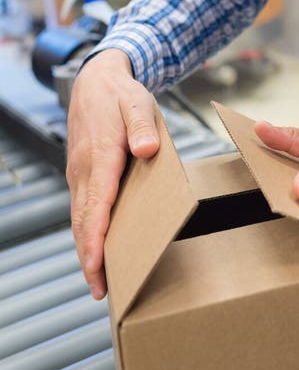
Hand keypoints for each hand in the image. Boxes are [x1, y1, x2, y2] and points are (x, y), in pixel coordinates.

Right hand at [66, 49, 158, 298]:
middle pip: (83, 219)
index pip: (97, 202)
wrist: (95, 80)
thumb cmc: (120, 93)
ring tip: (98, 280)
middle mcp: (84, 168)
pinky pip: (81, 207)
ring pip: (79, 217)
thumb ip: (143, 125)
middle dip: (89, 256)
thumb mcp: (138, 101)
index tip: (96, 263)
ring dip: (86, 248)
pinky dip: (85, 231)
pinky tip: (94, 247)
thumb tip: (147, 149)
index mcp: (101, 154)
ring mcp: (79, 172)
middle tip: (100, 289)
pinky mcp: (81, 173)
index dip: (95, 236)